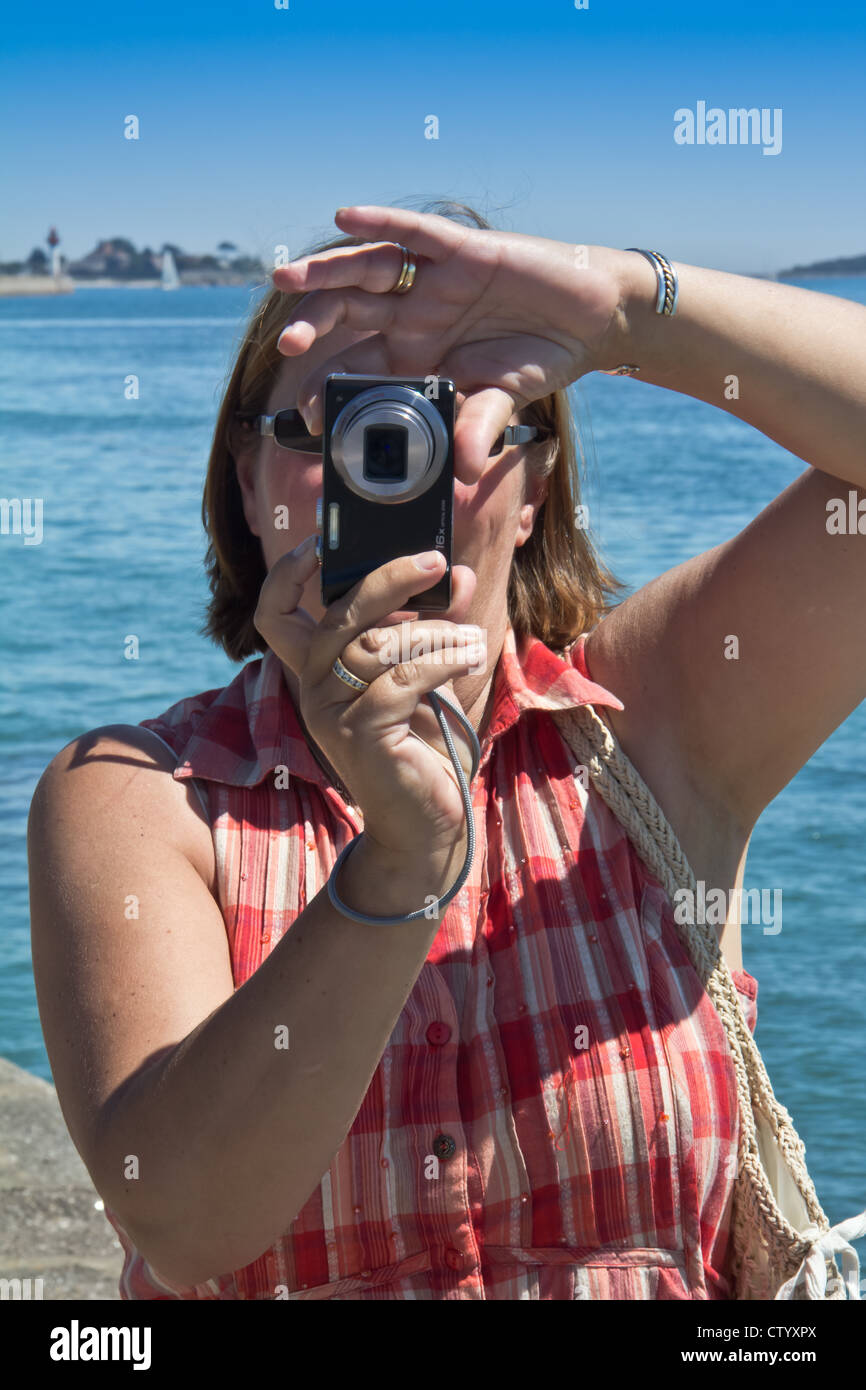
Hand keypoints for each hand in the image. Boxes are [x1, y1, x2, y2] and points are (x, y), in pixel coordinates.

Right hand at [253, 535, 482, 861]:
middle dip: (389, 579)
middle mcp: (313, 689)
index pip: (275, 615)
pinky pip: (403, 678)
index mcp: (318, 670)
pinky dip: (444, 660)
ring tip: (474, 639)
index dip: (287, 574)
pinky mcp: (361, 735)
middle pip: (338, 614)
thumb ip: (435, 626)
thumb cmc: (425, 749)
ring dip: (436, 632)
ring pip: (378, 645)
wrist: (426, 825)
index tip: (322, 541)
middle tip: (437, 562)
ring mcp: (331, 714)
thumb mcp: (429, 676)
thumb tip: (458, 574)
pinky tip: (471, 660)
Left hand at [272, 205, 629, 483]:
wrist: (589, 318)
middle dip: (313, 327)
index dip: (328, 387)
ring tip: (286, 280)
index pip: (356, 370)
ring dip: (325, 273)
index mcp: (413, 356)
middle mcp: (413, 315)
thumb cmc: (540, 359)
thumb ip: (477, 429)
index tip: (308, 413)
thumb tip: (465, 473)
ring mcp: (432, 280)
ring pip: (366, 270)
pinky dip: (381, 223)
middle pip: (347, 314)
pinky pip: (414, 232)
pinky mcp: (461, 250)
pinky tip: (346, 218)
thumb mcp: (504, 401)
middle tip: (285, 346)